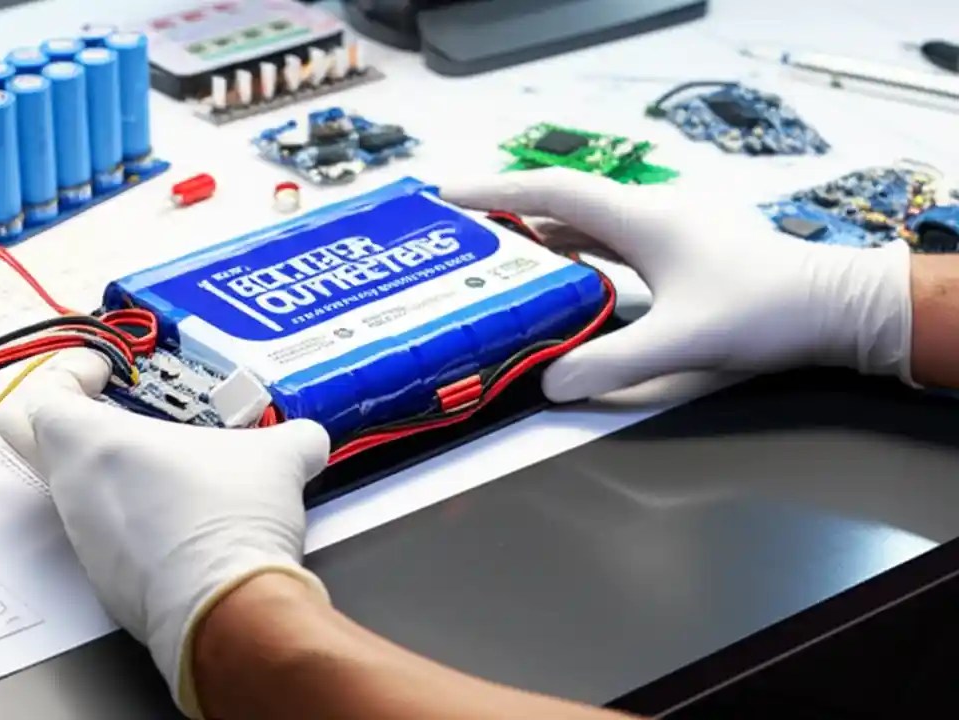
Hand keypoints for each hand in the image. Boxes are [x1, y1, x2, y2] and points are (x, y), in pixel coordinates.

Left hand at [0, 350, 330, 717]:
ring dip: (107, 471)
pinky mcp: (106, 579)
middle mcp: (74, 490)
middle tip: (104, 406)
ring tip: (166, 466)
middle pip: (28, 438)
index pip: (42, 391)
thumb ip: (291, 437)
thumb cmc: (228, 522)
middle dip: (60, 414)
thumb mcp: (275, 458)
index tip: (104, 369)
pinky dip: (130, 517)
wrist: (228, 610)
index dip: (68, 370)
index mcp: (93, 443)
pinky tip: (180, 517)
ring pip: (71, 488)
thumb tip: (307, 440)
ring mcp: (85, 538)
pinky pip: (103, 532)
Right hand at [443, 169, 913, 400]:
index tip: (448, 196)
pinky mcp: (683, 248)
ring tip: (498, 256)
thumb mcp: (681, 343)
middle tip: (464, 234)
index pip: (553, 194)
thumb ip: (610, 364)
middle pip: (564, 205)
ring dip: (544, 236)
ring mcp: (670, 228)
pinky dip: (578, 252)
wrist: (834, 307)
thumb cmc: (765, 311)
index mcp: (643, 219)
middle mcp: (651, 214)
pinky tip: (563, 275)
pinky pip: (613, 241)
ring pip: (589, 224)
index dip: (496, 192)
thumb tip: (550, 384)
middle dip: (509, 215)